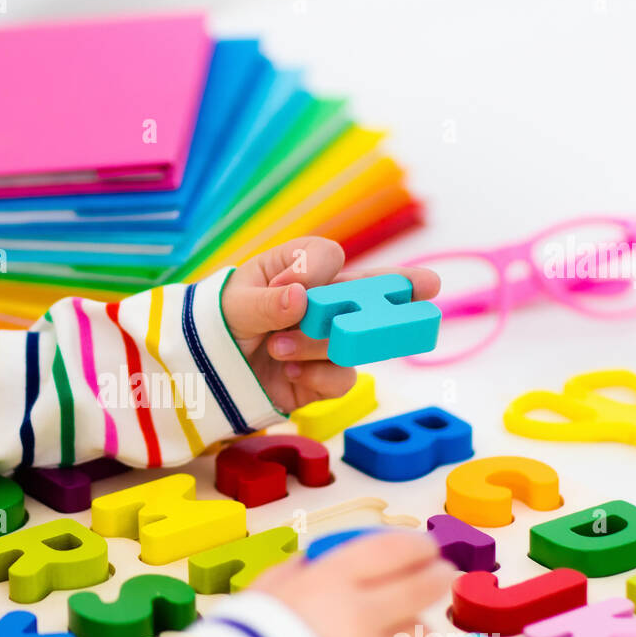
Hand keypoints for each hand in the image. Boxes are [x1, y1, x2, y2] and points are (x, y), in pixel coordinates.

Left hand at [221, 236, 440, 411]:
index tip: (302, 290)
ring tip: (279, 350)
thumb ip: (264, 302)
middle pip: (367, 291)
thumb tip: (298, 296)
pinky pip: (341, 378)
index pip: (325, 257)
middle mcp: (319, 301)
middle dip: (401, 286)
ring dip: (317, 346)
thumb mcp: (232, 309)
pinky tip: (290, 375)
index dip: (319, 271)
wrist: (205, 375)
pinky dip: (318, 378)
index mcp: (295, 269)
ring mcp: (327, 339)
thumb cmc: (219, 325)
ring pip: (350, 341)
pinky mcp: (323, 376)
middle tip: (429, 284)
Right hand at [251, 531, 455, 636]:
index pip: (395, 550)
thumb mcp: (263, 593)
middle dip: (435, 578)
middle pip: (423, 587)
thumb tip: (322, 560)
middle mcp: (361, 616)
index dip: (417, 547)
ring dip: (412, 634)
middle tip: (435, 579)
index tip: (424, 549)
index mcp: (330, 582)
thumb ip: (299, 572)